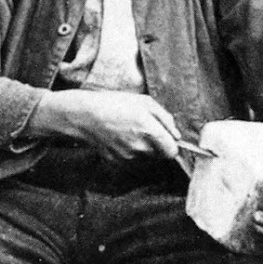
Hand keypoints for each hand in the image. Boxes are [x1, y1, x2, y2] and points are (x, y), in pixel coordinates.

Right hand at [29, 90, 181, 161]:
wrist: (84, 115)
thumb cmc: (115, 104)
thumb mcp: (145, 102)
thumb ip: (166, 119)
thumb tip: (177, 135)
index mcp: (149, 131)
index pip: (172, 152)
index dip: (172, 145)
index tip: (167, 138)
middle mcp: (140, 148)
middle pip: (160, 156)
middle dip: (158, 145)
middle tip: (146, 130)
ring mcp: (128, 157)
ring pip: (147, 158)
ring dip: (145, 148)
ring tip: (131, 132)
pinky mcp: (117, 161)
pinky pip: (132, 159)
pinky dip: (131, 151)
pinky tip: (121, 138)